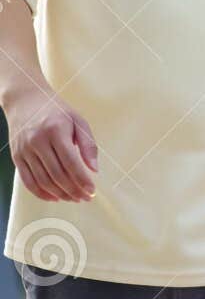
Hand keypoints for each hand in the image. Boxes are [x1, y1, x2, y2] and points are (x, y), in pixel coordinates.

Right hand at [3, 86, 96, 201]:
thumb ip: (88, 145)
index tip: (92, 191)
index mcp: (55, 131)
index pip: (70, 162)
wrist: (24, 100)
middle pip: (56, 174)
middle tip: (85, 198)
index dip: (82, 180)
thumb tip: (94, 169)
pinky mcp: (16, 156)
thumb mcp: (78, 121)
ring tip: (73, 198)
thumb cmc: (56, 110)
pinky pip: (27, 180)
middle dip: (73, 190)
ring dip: (59, 194)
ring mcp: (24, 150)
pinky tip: (54, 197)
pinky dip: (41, 192)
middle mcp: (37, 141)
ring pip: (42, 180)